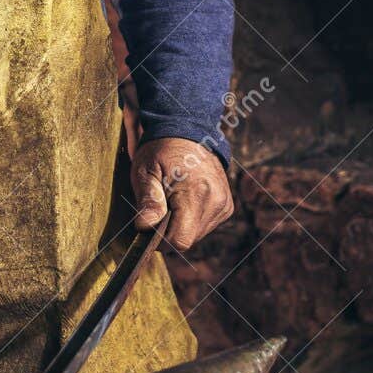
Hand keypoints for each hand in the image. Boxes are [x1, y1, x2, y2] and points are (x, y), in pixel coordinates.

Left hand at [132, 137, 233, 251]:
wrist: (187, 132)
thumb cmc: (161, 150)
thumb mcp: (145, 171)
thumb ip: (148, 200)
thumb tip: (145, 227)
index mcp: (196, 193)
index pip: (180, 240)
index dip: (161, 239)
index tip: (151, 223)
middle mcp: (216, 201)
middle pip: (188, 240)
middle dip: (170, 230)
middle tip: (160, 204)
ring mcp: (224, 205)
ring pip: (197, 235)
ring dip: (181, 224)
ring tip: (173, 198)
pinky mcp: (226, 206)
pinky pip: (205, 225)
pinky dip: (192, 218)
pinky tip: (185, 199)